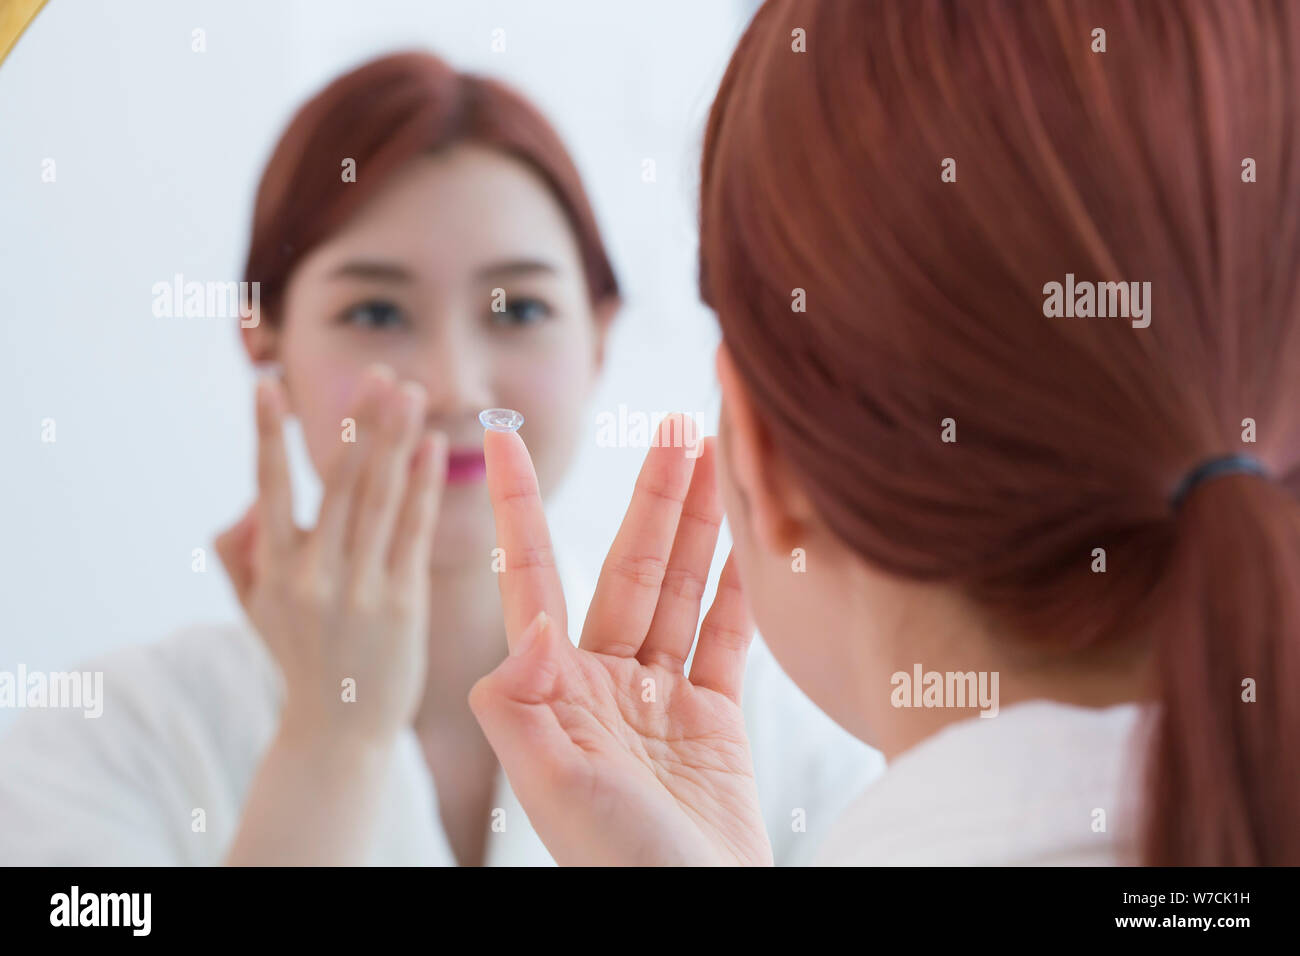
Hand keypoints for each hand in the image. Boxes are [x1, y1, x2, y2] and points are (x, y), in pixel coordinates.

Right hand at [215, 365, 447, 744]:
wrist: (339, 731)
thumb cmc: (299, 656)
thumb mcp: (253, 608)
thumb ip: (241, 550)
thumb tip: (249, 502)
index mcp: (274, 571)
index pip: (269, 490)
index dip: (268, 437)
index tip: (267, 385)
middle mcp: (314, 576)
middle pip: (341, 483)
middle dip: (360, 423)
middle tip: (379, 372)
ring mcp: (360, 589)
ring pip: (380, 500)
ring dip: (397, 441)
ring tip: (410, 393)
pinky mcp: (402, 604)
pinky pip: (413, 534)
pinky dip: (424, 489)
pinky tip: (432, 450)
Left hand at [469, 415, 772, 865]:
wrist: (695, 914)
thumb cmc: (617, 867)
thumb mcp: (552, 787)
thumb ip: (522, 702)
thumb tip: (529, 621)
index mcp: (554, 690)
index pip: (532, 576)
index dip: (517, 505)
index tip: (501, 438)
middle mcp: (603, 681)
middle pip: (627, 566)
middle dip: (652, 494)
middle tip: (675, 422)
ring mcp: (660, 696)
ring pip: (680, 588)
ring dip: (697, 522)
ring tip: (715, 454)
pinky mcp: (713, 717)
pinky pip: (727, 636)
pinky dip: (741, 587)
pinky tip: (749, 537)